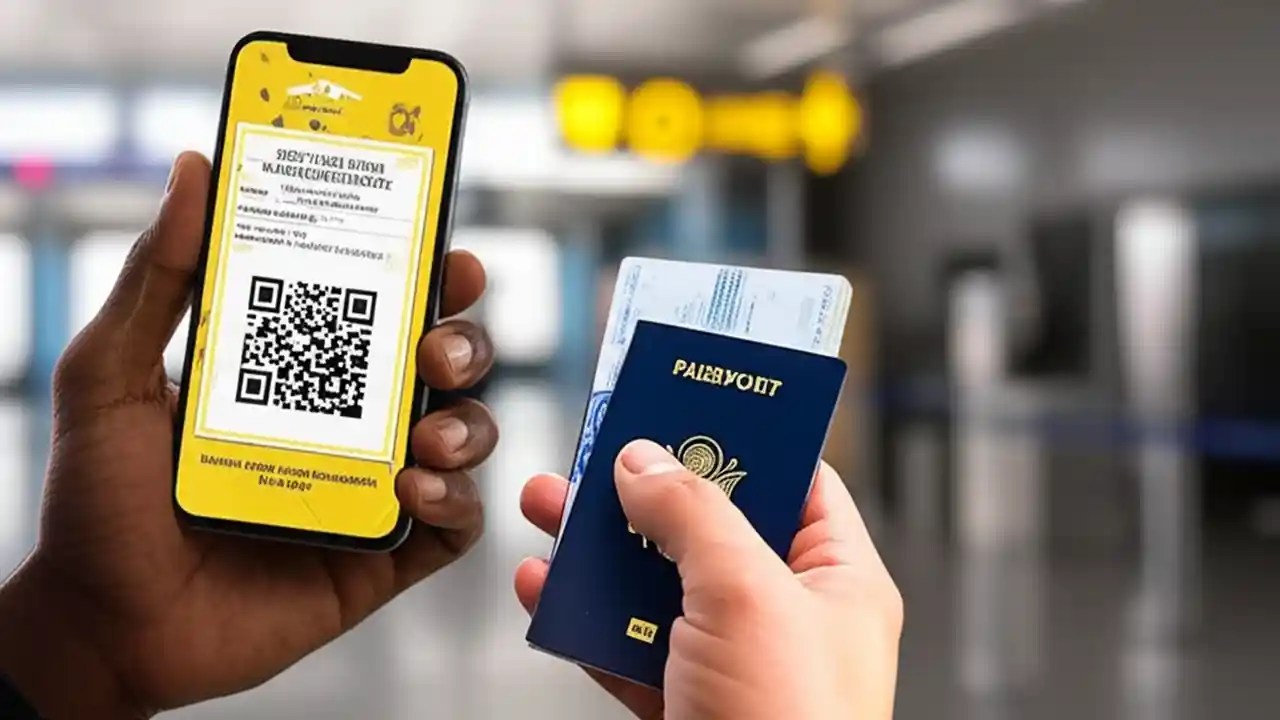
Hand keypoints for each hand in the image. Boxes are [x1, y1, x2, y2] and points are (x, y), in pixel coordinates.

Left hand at [0, 152, 497, 718]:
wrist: (104, 624)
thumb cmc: (102, 501)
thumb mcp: (113, 374)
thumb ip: (158, 275)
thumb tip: (195, 169)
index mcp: (298, 369)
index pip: (383, 307)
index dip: (429, 273)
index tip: (446, 250)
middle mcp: (349, 421)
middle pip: (445, 362)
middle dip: (465, 340)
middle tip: (436, 343)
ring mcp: (372, 488)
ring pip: (466, 434)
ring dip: (468, 421)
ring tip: (425, 433)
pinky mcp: (386, 555)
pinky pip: (454, 522)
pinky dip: (454, 499)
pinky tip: (411, 488)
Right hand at [515, 440, 901, 719]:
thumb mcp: (746, 594)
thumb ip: (695, 514)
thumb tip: (645, 460)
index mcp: (838, 581)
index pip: (797, 479)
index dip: (741, 433)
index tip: (685, 399)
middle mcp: (788, 618)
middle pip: (711, 527)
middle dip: (643, 489)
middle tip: (594, 450)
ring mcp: (733, 665)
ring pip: (658, 586)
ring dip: (599, 550)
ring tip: (548, 509)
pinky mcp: (685, 708)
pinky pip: (627, 649)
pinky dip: (584, 621)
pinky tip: (544, 592)